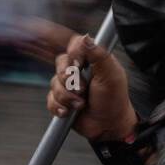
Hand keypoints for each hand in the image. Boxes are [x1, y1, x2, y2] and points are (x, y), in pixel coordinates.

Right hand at [40, 24, 137, 142]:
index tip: (79, 64)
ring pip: (54, 83)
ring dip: (67, 96)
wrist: (108, 126)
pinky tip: (70, 111)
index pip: (74, 44)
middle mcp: (78, 69)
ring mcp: (68, 85)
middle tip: (82, 89)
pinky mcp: (61, 100)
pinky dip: (60, 106)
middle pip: (60, 63)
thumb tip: (86, 38)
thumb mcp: (111, 75)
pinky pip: (50, 99)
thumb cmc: (114, 100)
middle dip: (69, 79)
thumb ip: (99, 55)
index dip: (73, 53)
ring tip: (81, 103)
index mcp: (92, 59)